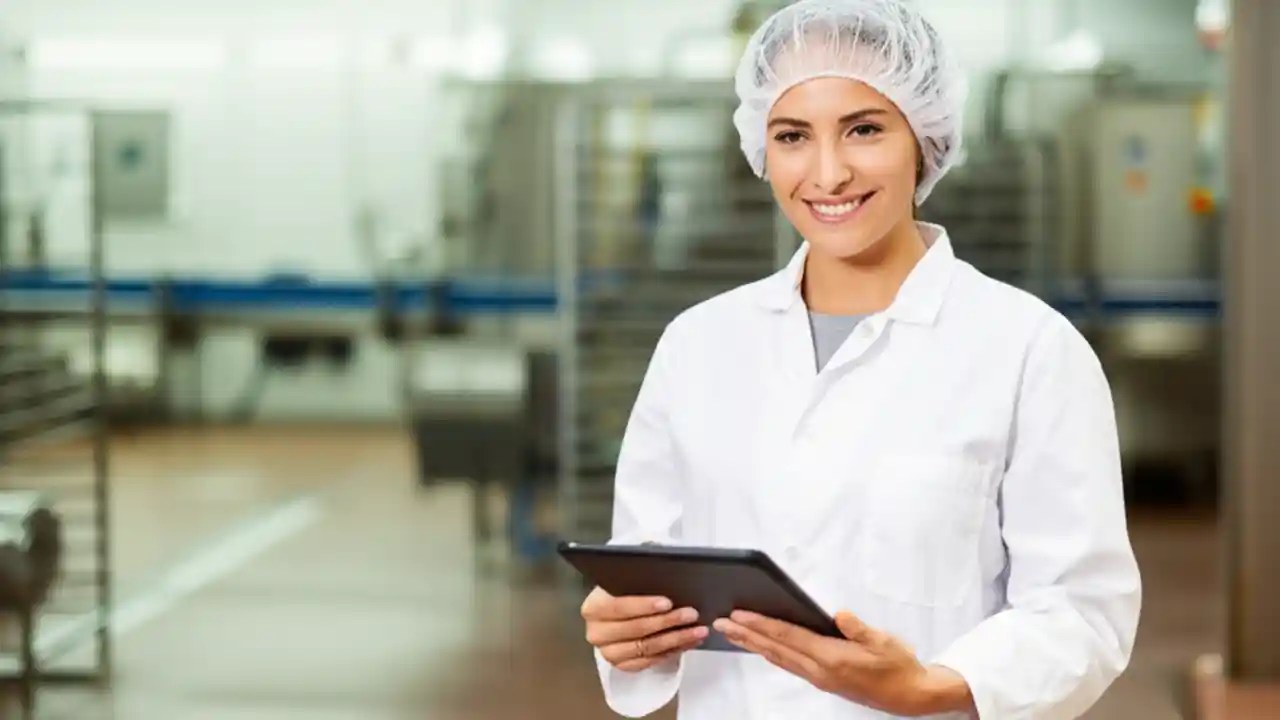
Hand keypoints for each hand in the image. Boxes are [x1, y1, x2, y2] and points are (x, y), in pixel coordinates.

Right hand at [581, 586, 708, 671]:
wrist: (616, 612)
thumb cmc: (624, 592)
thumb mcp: (626, 581)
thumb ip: (639, 580)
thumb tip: (666, 574)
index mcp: (593, 607)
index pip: (618, 606)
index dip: (644, 605)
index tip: (667, 602)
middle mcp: (597, 633)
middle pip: (635, 629)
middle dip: (667, 622)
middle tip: (690, 614)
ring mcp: (608, 652)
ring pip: (645, 648)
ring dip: (675, 639)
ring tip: (697, 630)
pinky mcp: (622, 665)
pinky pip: (650, 661)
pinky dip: (672, 651)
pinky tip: (688, 642)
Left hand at [714, 610, 974, 716]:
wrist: (910, 696)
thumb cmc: (899, 665)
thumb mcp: (884, 642)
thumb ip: (859, 629)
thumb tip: (840, 615)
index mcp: (832, 658)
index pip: (788, 637)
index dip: (761, 625)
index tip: (739, 615)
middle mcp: (820, 671)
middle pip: (776, 649)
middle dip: (746, 635)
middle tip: (720, 623)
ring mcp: (820, 678)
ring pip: (779, 659)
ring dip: (754, 644)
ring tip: (732, 633)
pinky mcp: (823, 681)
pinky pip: (789, 665)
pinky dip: (771, 654)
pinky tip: (763, 647)